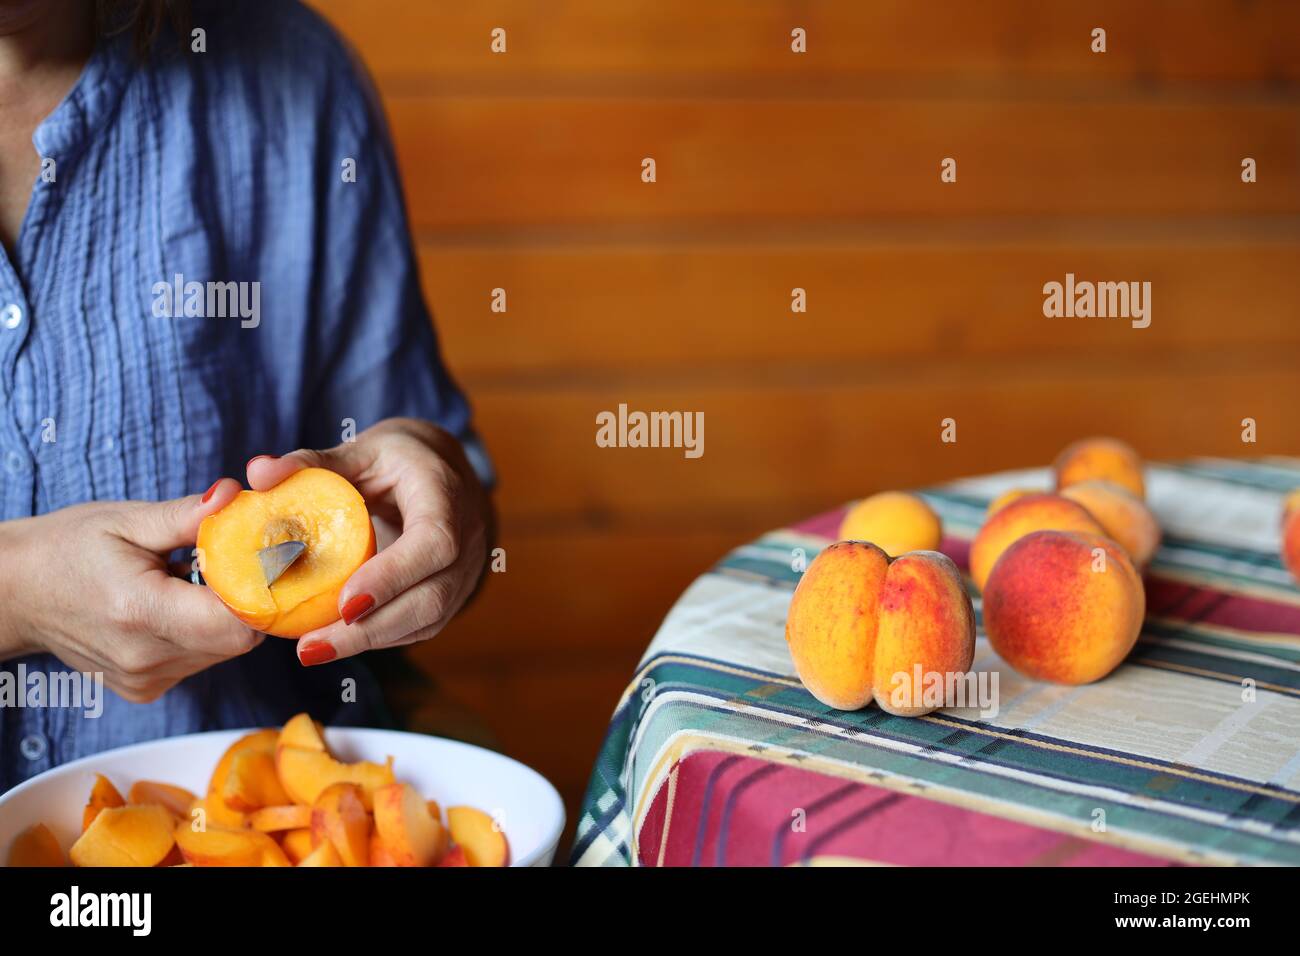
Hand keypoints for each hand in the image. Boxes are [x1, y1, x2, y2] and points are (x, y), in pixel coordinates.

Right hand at [0, 482, 262, 701]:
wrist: (14, 594)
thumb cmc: (67, 549)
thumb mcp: (125, 520)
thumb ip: (187, 516)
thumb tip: (235, 496)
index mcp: (142, 612)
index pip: (238, 619)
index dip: (262, 589)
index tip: (263, 557)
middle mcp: (147, 657)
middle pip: (239, 637)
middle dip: (247, 598)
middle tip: (227, 560)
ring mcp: (147, 679)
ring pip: (224, 650)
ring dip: (223, 615)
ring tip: (189, 581)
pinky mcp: (146, 689)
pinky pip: (200, 660)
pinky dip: (201, 632)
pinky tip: (172, 606)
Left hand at [246, 418, 491, 664]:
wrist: (445, 469)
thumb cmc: (398, 458)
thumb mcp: (358, 450)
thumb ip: (310, 462)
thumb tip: (258, 472)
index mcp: (444, 492)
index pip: (433, 542)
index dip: (392, 576)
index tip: (343, 603)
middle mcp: (468, 534)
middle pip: (433, 596)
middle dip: (372, 628)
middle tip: (310, 648)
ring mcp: (468, 567)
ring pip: (430, 618)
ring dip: (372, 640)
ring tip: (313, 650)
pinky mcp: (456, 591)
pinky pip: (424, 624)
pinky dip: (382, 637)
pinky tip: (339, 640)